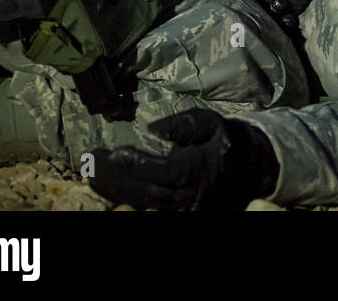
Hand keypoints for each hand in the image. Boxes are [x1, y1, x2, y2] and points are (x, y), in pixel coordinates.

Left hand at [87, 109, 278, 210]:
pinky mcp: (175, 213)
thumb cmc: (224, 140)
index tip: (113, 153)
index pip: (164, 172)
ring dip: (112, 191)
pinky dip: (122, 199)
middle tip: (90, 162)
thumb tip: (154, 128)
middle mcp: (187, 198)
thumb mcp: (212, 123)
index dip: (137, 164)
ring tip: (90, 174)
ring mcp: (180, 210)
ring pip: (139, 204)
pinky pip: (144, 209)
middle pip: (144, 192)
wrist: (247, 169)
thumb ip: (185, 124)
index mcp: (196, 172)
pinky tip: (105, 188)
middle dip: (113, 178)